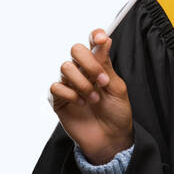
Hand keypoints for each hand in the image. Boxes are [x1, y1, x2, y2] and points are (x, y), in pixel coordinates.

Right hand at [48, 28, 133, 164]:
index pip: (92, 43)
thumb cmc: (116, 113)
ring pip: (65, 67)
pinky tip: (81, 103)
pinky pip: (56, 86)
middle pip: (75, 49)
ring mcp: (69, 84)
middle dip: (89, 63)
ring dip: (83, 83)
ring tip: (94, 98)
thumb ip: (107, 66)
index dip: (95, 36)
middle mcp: (82, 71)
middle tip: (102, 81)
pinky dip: (71, 94)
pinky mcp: (58, 98)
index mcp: (98, 66)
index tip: (101, 39)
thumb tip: (104, 41)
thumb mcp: (117, 88)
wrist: (111, 138)